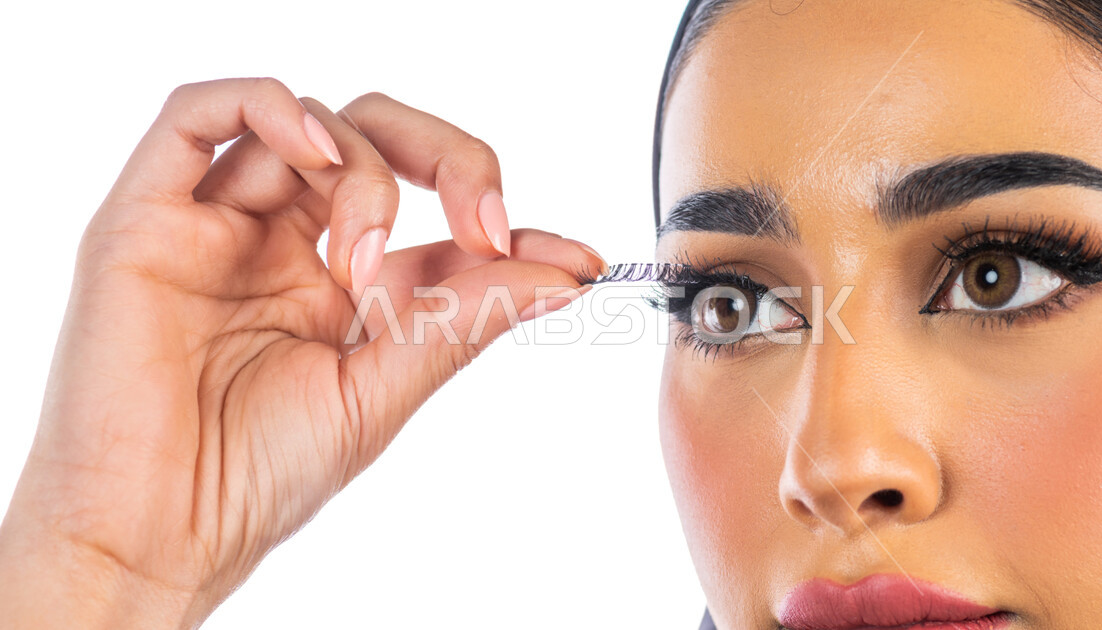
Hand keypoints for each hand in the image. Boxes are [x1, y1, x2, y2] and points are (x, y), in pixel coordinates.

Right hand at [0, 78, 602, 628]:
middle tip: (482, 228)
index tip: (575, 258)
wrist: (158, 532)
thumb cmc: (258, 474)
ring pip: (311, 123)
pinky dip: (270, 107)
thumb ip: (466, 318)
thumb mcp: (384, 389)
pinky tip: (315, 151)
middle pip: (379, 136)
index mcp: (346, 282)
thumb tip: (566, 274)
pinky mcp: (151, 213)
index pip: (435, 213)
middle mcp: (288, 240)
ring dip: (364, 170)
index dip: (504, 213)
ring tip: (360, 259)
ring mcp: (222, 221)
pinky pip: (201, 112)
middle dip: (451, 162)